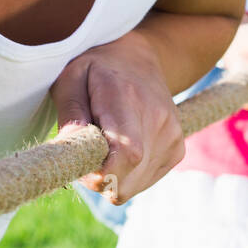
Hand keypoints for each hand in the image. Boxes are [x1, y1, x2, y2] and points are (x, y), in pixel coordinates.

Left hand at [51, 31, 185, 204]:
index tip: (81, 164)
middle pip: (125, 179)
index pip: (127, 153)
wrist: (139, 60)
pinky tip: (120, 149)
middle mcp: (158, 119)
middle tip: (84, 152)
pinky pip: (141, 183)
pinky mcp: (177, 150)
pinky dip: (124, 175)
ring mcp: (172, 137)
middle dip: (96, 177)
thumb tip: (73, 149)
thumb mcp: (71, 77)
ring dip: (109, 177)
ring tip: (103, 146)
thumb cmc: (96, 69)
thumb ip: (71, 113)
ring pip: (131, 187)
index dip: (100, 173)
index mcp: (129, 98)